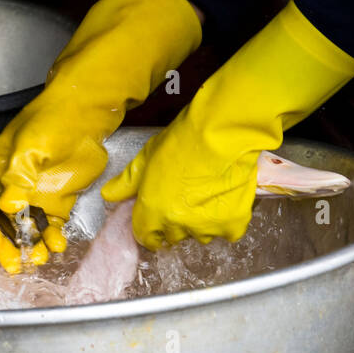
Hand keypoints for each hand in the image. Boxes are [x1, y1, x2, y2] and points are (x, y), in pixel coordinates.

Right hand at [0, 0, 202, 269]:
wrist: (102, 92)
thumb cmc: (66, 101)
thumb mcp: (40, 136)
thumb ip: (21, 172)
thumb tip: (7, 206)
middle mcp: (13, 172)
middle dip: (4, 243)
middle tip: (14, 264)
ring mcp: (38, 180)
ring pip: (24, 222)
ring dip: (29, 243)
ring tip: (39, 259)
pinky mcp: (62, 185)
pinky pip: (50, 217)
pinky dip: (51, 234)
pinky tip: (57, 245)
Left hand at [101, 0, 353, 248]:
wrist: (237, 116)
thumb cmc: (194, 127)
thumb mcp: (157, 147)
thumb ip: (134, 176)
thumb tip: (113, 192)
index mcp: (157, 206)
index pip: (145, 234)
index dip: (149, 221)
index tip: (154, 208)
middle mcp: (183, 221)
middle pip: (173, 237)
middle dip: (176, 217)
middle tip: (185, 188)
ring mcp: (213, 222)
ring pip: (201, 232)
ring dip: (202, 213)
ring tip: (208, 182)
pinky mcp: (241, 216)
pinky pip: (228, 224)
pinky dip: (227, 209)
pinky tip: (226, 186)